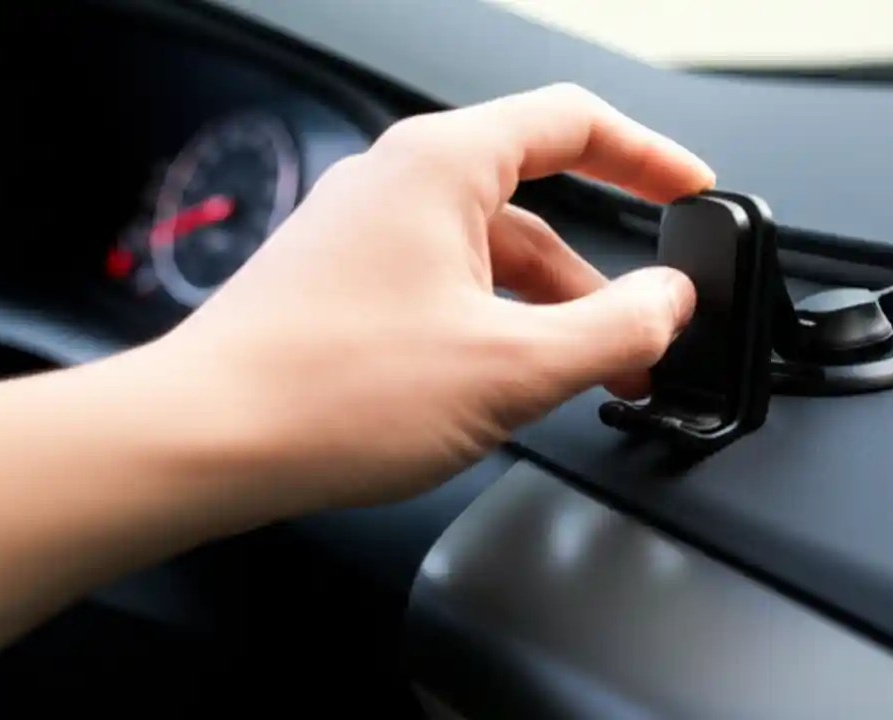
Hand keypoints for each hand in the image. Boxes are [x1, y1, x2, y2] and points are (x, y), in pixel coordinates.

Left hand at [156, 83, 713, 511]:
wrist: (203, 442)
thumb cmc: (330, 392)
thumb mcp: (514, 368)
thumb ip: (615, 330)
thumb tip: (669, 302)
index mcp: (441, 166)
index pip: (573, 122)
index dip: (648, 156)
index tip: (688, 192)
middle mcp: (397, 183)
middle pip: (536, 205)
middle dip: (599, 279)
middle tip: (642, 340)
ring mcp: (365, 233)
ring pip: (489, 257)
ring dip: (548, 314)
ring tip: (581, 383)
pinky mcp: (344, 283)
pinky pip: (445, 287)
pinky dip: (494, 325)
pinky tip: (507, 385)